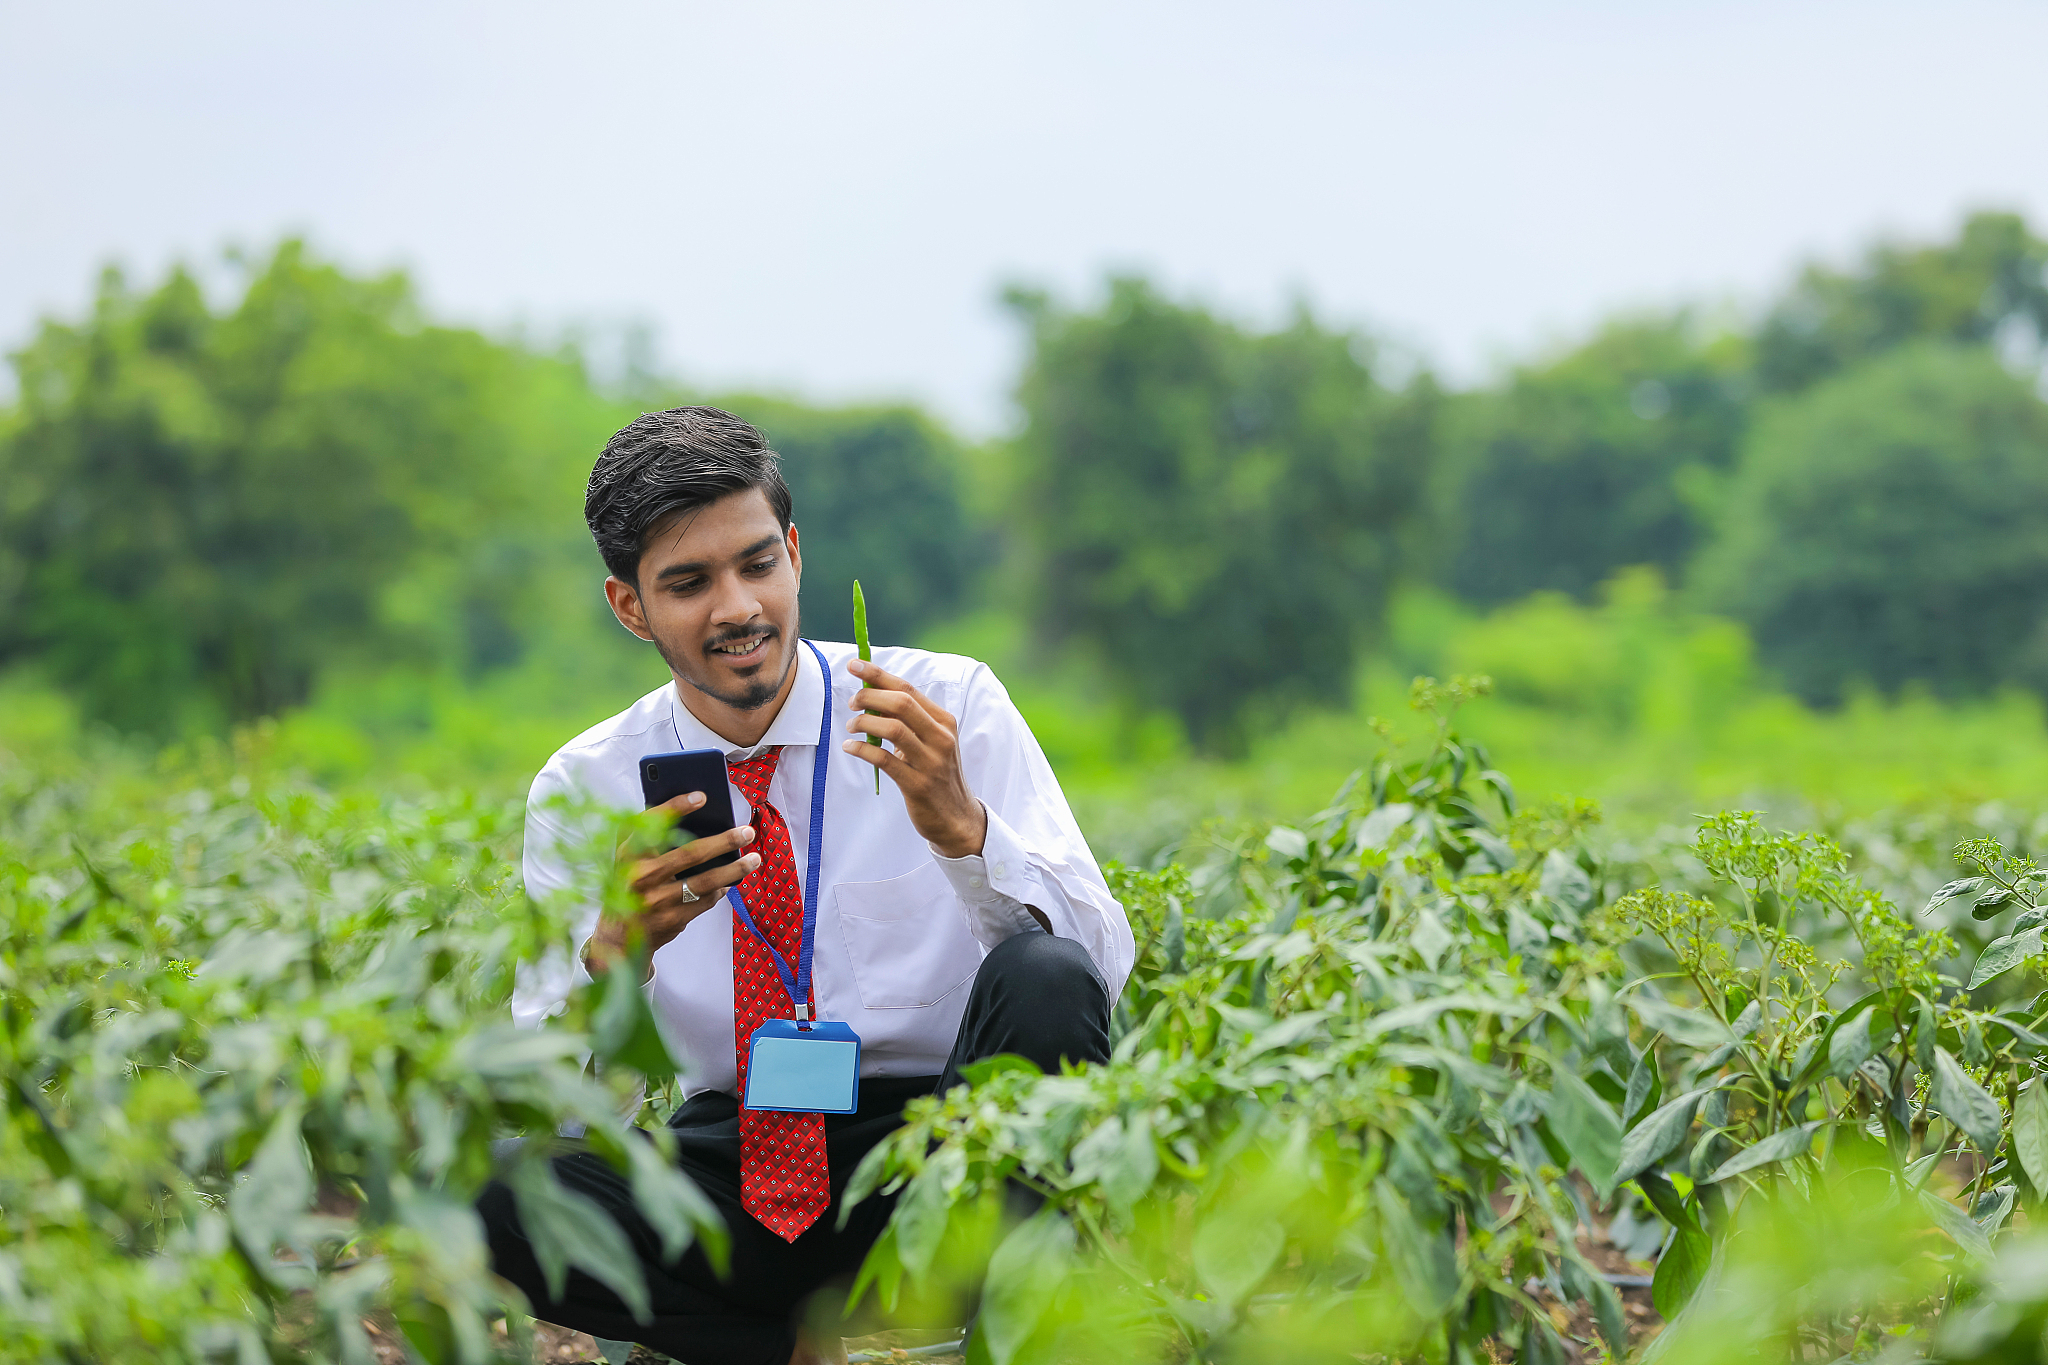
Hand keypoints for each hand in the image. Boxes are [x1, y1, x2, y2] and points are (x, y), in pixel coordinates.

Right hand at [585, 792, 761, 973]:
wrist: (617, 939)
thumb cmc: (626, 889)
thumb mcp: (625, 861)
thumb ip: (643, 836)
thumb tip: (685, 812)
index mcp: (628, 856)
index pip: (652, 824)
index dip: (676, 807)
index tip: (701, 796)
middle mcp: (641, 877)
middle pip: (690, 854)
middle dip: (723, 841)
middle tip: (746, 832)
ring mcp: (657, 901)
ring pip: (705, 881)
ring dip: (734, 869)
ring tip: (754, 859)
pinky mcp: (672, 920)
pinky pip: (705, 901)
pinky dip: (720, 890)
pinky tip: (731, 882)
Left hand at [844, 660, 987, 857]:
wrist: (957, 817)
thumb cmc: (938, 774)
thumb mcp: (932, 742)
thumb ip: (909, 721)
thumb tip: (872, 695)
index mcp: (944, 722)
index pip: (908, 689)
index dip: (878, 675)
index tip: (854, 665)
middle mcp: (940, 738)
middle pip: (900, 703)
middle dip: (869, 697)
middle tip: (852, 702)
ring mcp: (931, 762)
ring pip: (892, 728)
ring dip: (864, 722)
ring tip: (851, 727)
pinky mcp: (917, 784)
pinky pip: (884, 759)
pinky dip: (862, 749)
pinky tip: (850, 747)